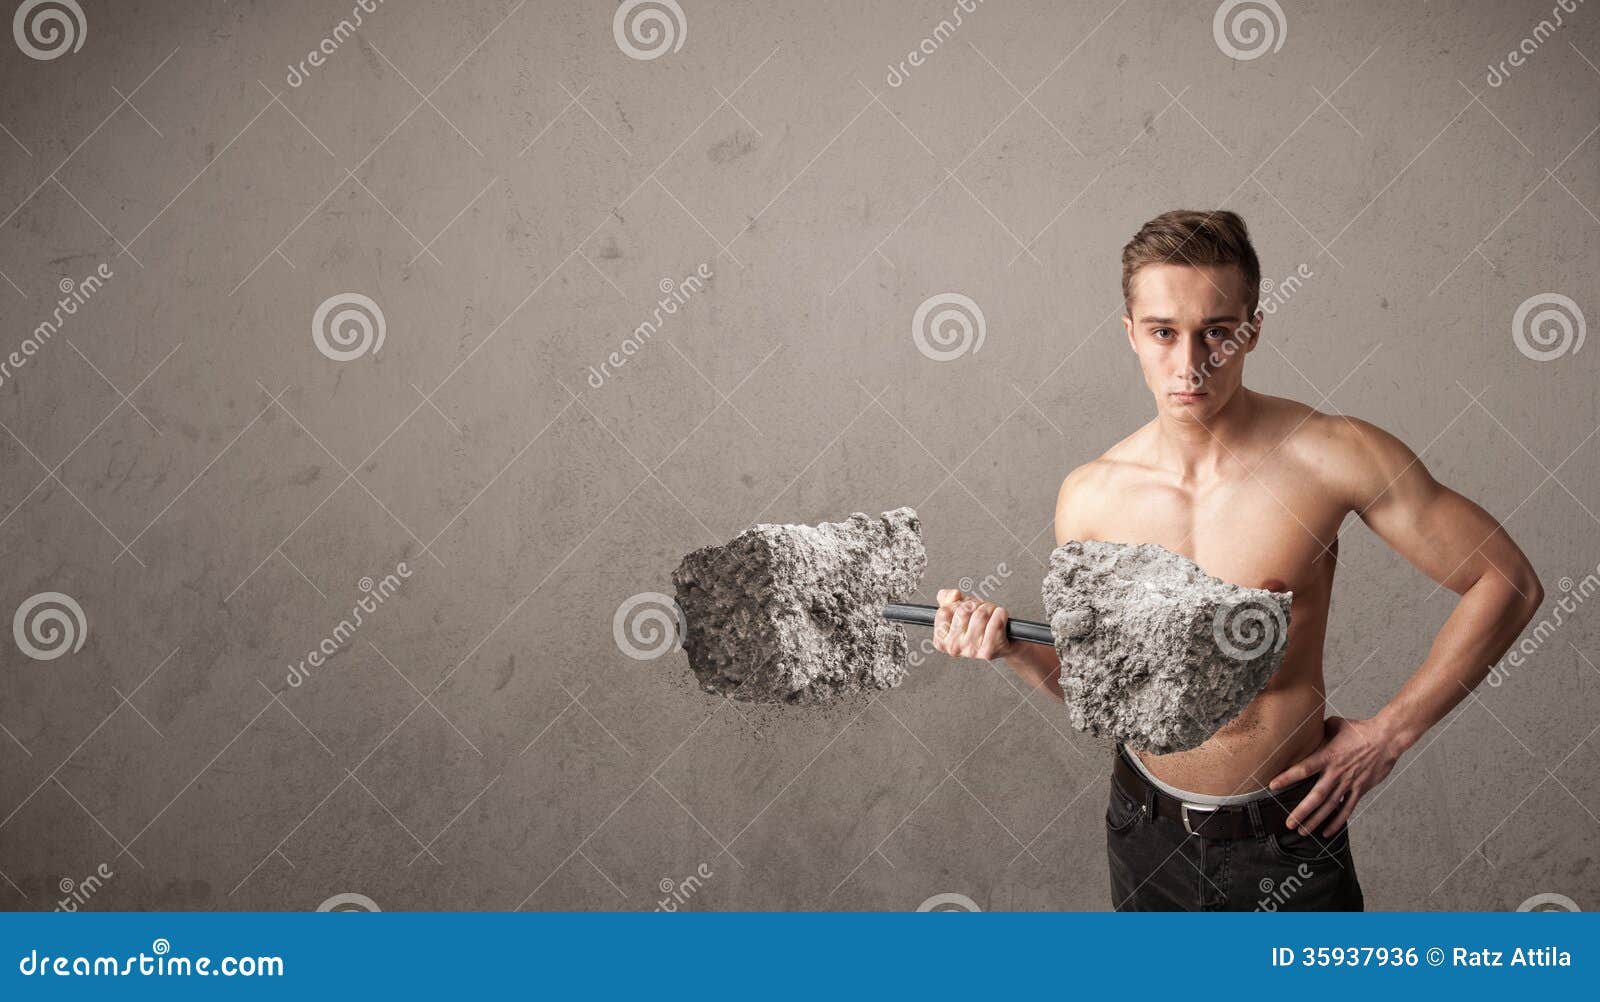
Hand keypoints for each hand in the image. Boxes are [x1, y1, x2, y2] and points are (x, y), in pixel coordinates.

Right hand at [932, 588, 1014, 659]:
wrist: (1002, 643)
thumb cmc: (977, 626)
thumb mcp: (957, 609)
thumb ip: (947, 598)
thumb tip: (953, 594)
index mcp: (941, 640)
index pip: (944, 611)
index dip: (957, 604)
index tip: (964, 607)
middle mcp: (953, 648)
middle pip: (963, 611)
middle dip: (976, 604)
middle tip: (982, 608)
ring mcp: (970, 651)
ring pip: (980, 615)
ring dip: (989, 607)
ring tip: (992, 611)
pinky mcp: (988, 651)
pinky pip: (996, 623)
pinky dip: (1000, 613)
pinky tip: (1000, 616)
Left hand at [1269, 715, 1403, 836]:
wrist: (1386, 739)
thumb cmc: (1360, 730)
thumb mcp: (1335, 725)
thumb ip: (1320, 730)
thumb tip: (1308, 728)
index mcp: (1327, 756)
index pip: (1303, 769)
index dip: (1287, 778)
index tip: (1272, 786)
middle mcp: (1336, 773)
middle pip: (1316, 796)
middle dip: (1302, 811)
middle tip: (1289, 823)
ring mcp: (1349, 783)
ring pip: (1330, 806)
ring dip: (1316, 820)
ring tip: (1302, 831)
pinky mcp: (1360, 790)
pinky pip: (1347, 809)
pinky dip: (1337, 822)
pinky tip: (1327, 832)